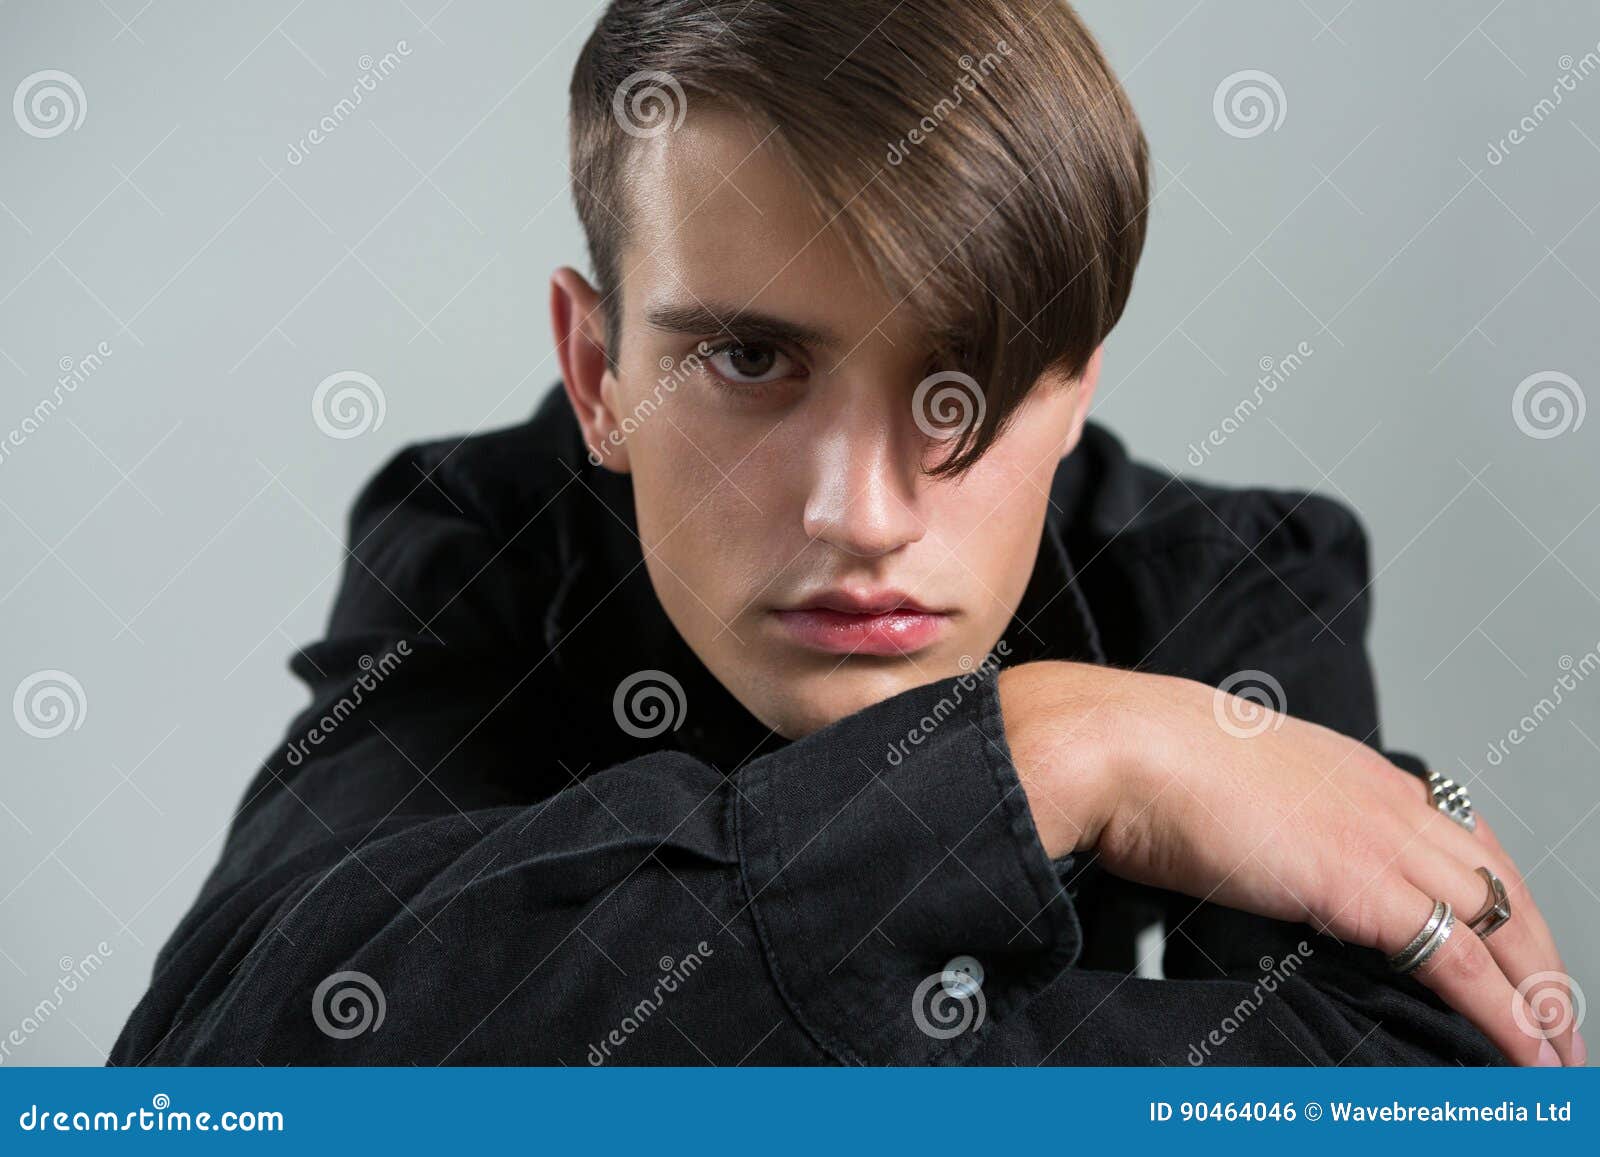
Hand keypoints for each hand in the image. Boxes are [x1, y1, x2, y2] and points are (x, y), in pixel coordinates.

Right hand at [999, 660, 1582, 1066]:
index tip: (1512, 948)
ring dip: (1543, 1002)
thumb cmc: (1147, 765)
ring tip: (1561, 1061)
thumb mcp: (1228, 788)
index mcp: (1356, 773)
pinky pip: (1462, 965)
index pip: (1463, 840)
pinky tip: (1531, 1059)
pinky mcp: (1364, 887)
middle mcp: (1388, 800)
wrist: (1122, 747)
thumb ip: (1264, 822)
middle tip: (1562, 1021)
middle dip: (1542, 962)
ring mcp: (1382, 841)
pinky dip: (1511, 1019)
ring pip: (1501, 928)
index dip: (1497, 902)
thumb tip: (1255, 859)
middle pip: (1502, 888)